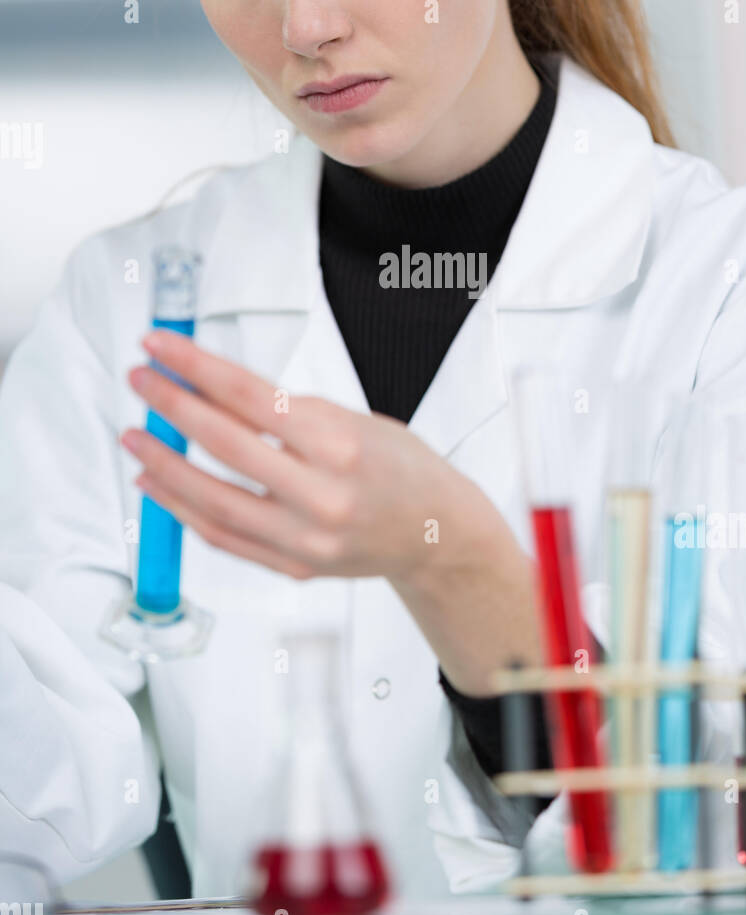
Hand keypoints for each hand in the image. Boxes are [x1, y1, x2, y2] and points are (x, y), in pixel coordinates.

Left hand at [120, 328, 487, 583]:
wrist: (439, 534)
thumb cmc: (402, 469)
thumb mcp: (356, 420)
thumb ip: (288, 413)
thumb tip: (215, 392)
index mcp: (341, 445)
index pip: (249, 395)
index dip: (195, 367)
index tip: (161, 347)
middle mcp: (322, 496)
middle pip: (224, 444)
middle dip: (172, 406)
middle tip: (141, 381)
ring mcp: (305, 538)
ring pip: (211, 500)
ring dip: (163, 464)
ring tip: (136, 436)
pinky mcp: (293, 567)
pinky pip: (222, 536)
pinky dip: (182, 509)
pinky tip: (158, 485)